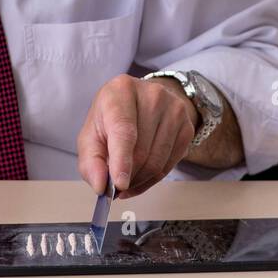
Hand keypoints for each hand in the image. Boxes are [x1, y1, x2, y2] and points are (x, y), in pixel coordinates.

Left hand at [76, 75, 197, 198]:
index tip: (119, 185)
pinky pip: (169, 166)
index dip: (121, 160)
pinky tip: (142, 175)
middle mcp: (152, 95)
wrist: (141, 103)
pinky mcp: (187, 126)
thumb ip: (91, 162)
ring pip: (157, 162)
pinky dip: (153, 179)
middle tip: (116, 187)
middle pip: (142, 151)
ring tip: (127, 179)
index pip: (124, 131)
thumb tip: (101, 185)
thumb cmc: (111, 118)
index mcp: (121, 91)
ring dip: (139, 179)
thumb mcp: (91, 134)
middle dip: (127, 176)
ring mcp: (174, 110)